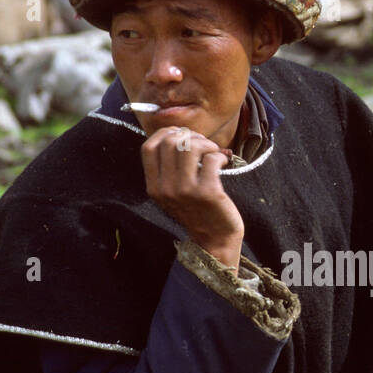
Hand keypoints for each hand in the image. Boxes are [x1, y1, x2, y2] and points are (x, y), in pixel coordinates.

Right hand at [141, 126, 243, 272]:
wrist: (214, 239)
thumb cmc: (197, 210)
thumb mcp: (173, 193)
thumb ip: (168, 169)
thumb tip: (176, 132)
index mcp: (154, 187)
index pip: (148, 147)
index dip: (165, 133)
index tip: (181, 135)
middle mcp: (166, 189)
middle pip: (170, 142)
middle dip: (190, 136)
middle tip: (203, 145)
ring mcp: (186, 191)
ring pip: (190, 146)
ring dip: (206, 143)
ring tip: (213, 152)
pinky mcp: (208, 192)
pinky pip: (211, 158)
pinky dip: (220, 155)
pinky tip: (223, 162)